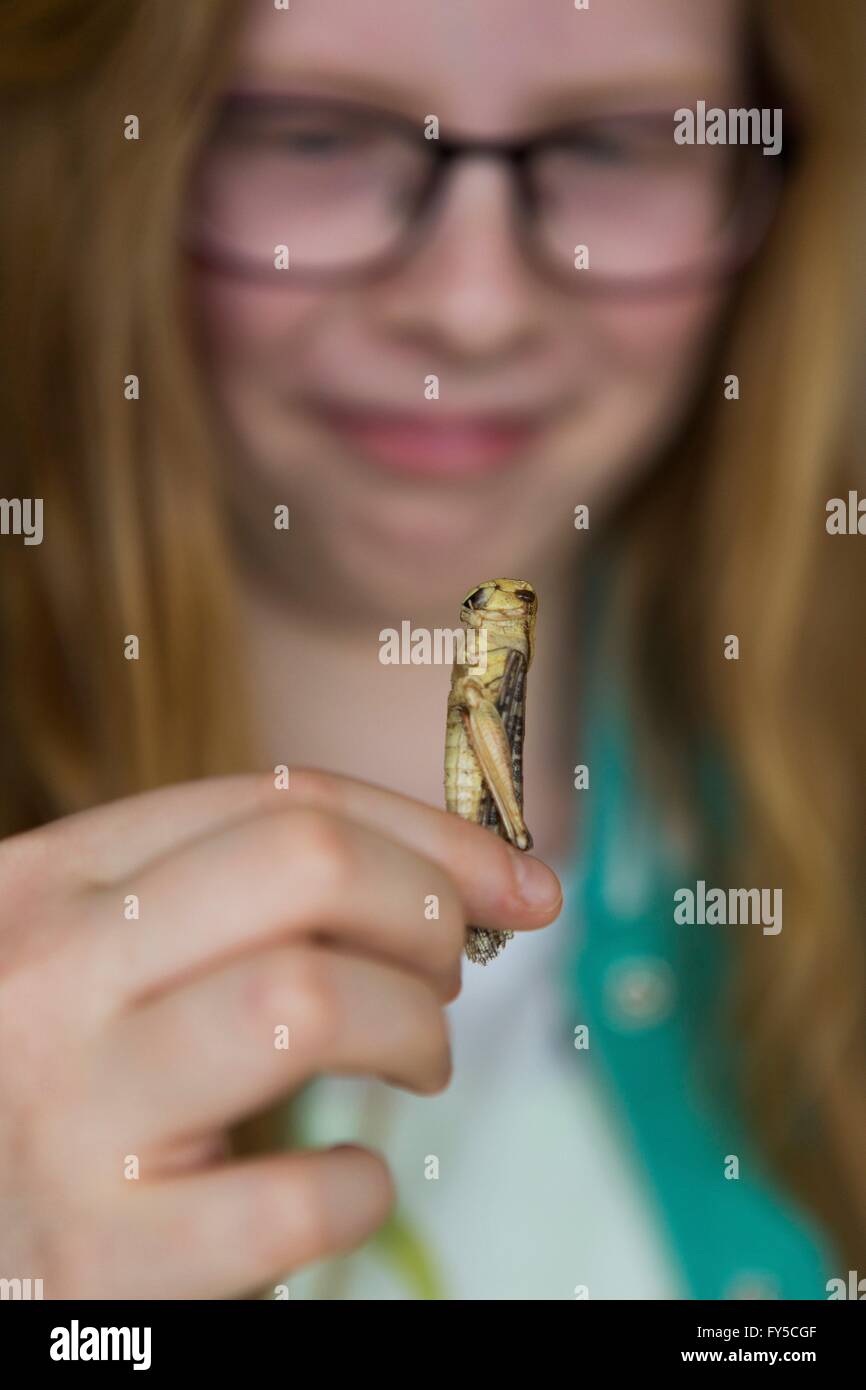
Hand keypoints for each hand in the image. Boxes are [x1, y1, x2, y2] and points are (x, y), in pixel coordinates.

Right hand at [0, 770, 560, 1297]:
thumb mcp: (114, 949)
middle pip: (307, 866)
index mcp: (56, 879)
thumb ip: (251, 893)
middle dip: (426, 908)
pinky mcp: (101, 1255)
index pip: (284, 800)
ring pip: (309, 1000)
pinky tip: (341, 1184)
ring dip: (412, 1028)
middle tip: (440, 972)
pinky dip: (361, 1189)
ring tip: (411, 1060)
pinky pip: (294, 1198)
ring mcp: (70, 1115)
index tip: (517, 882)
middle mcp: (50, 976)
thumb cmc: (64, 1073)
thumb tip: (501, 882)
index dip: (433, 832)